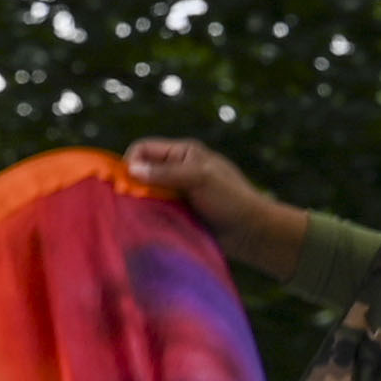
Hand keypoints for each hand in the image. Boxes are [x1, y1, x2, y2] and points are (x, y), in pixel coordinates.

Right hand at [123, 138, 306, 281]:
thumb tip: (132, 169)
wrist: (251, 231)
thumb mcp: (199, 179)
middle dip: (134, 185)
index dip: (131, 162)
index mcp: (183, 153)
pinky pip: (155, 211)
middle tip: (134, 203)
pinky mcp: (178, 212)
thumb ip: (166, 173)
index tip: (129, 184)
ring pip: (146, 193)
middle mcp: (177, 169)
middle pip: (142, 171)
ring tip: (141, 216)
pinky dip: (150, 216)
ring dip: (141, 203)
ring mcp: (177, 192)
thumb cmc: (229, 199)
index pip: (143, 149)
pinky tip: (150, 225)